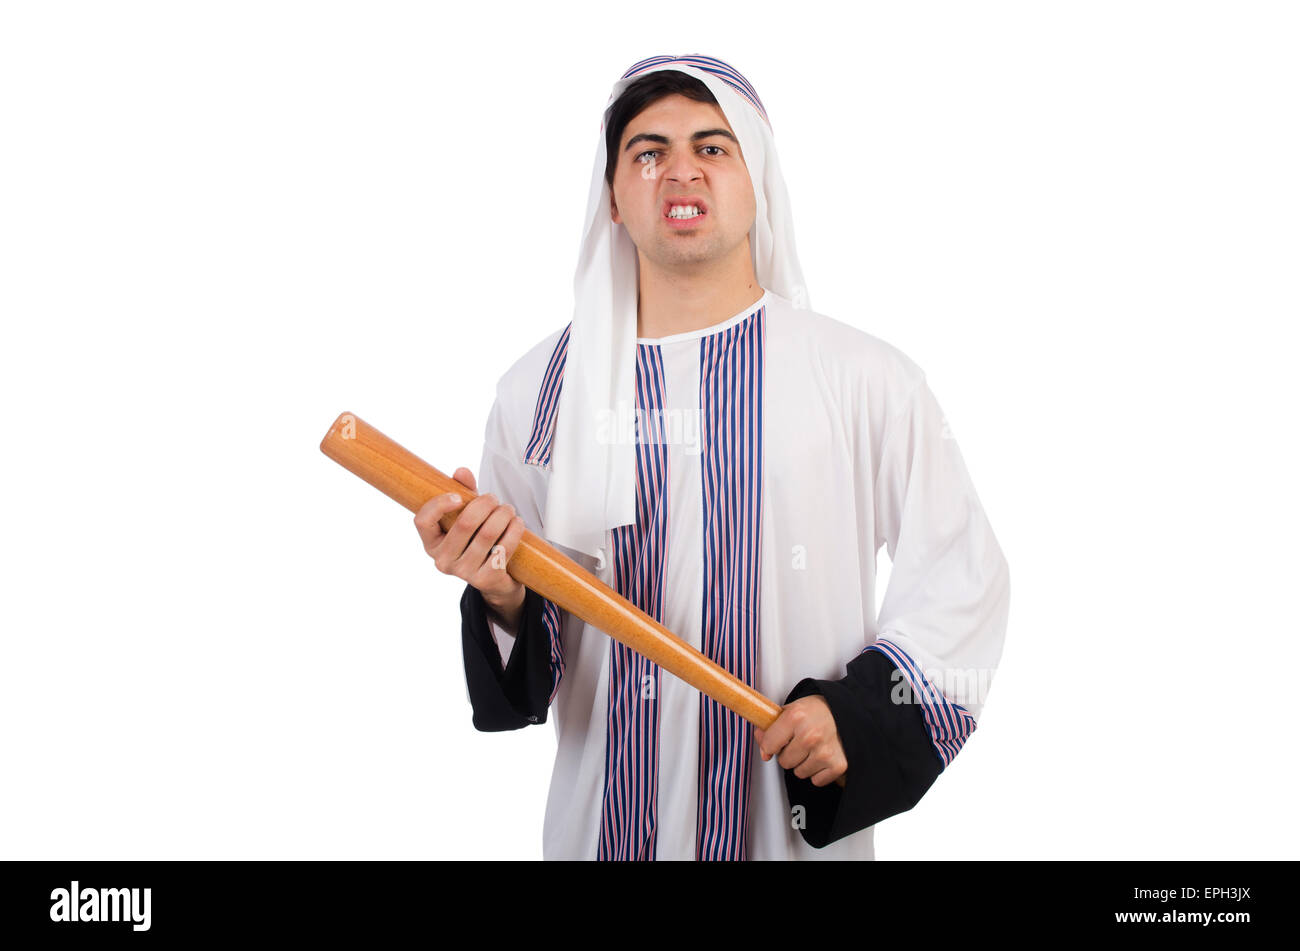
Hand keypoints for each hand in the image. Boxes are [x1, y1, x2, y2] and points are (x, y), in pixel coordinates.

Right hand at [412, 467, 526, 610]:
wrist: (496, 578)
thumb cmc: (477, 541)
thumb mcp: (467, 516)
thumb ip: (463, 492)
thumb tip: (461, 472)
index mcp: (432, 543)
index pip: (423, 521)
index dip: (438, 505)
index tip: (458, 496)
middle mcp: (443, 560)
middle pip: (464, 523)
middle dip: (485, 504)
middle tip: (494, 498)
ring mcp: (464, 573)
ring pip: (487, 534)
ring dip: (503, 515)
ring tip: (508, 510)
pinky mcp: (486, 579)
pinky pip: (503, 549)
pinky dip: (513, 531)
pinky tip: (516, 524)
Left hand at [754, 695, 847, 787]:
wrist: (847, 711)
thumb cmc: (818, 711)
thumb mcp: (791, 710)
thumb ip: (771, 728)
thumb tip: (763, 749)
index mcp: (795, 717)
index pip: (769, 745)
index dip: (770, 744)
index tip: (777, 741)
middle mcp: (810, 735)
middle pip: (784, 762)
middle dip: (789, 754)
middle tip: (800, 741)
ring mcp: (824, 751)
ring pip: (799, 773)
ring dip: (804, 763)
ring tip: (813, 747)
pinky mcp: (838, 765)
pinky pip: (816, 780)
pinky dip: (818, 771)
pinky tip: (823, 755)